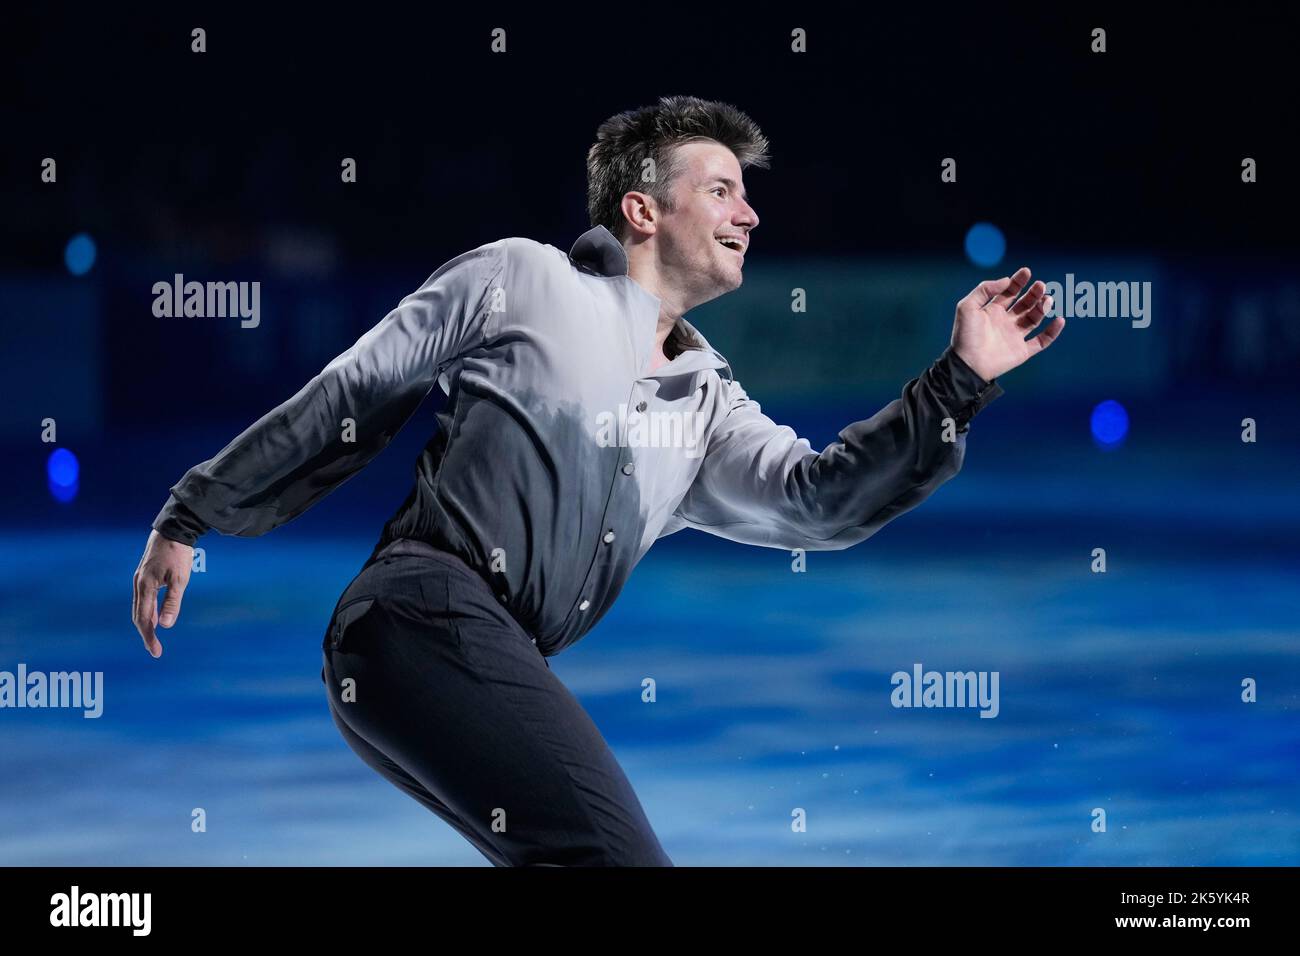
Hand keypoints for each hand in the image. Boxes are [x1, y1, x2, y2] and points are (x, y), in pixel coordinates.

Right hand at [132, 529, 193, 657]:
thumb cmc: (178, 554)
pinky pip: (143, 599)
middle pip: (138, 616)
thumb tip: (166, 626)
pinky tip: (155, 618)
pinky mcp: (144, 576)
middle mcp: (138, 585)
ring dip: (146, 624)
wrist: (172, 531)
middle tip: (155, 650)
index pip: (144, 619)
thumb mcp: (180, 580)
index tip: (156, 652)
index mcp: (145, 587)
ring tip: (154, 639)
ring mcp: (140, 580)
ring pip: (139, 608)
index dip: (149, 637)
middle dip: (146, 634)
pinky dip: (147, 612)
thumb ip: (172, 603)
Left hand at [951, 266, 1065, 381]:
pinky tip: (1059, 320)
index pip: (1009, 292)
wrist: (968, 364)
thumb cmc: (965, 336)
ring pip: (1034, 319)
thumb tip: (1006, 280)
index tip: (1026, 272)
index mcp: (992, 311)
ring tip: (1047, 299)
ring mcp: (1014, 336)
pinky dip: (1052, 332)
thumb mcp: (967, 307)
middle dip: (1033, 293)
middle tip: (1041, 285)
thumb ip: (984, 290)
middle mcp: (1005, 322)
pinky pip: (1042, 341)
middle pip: (1024, 303)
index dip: (1018, 281)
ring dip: (1042, 308)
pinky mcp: (1022, 351)